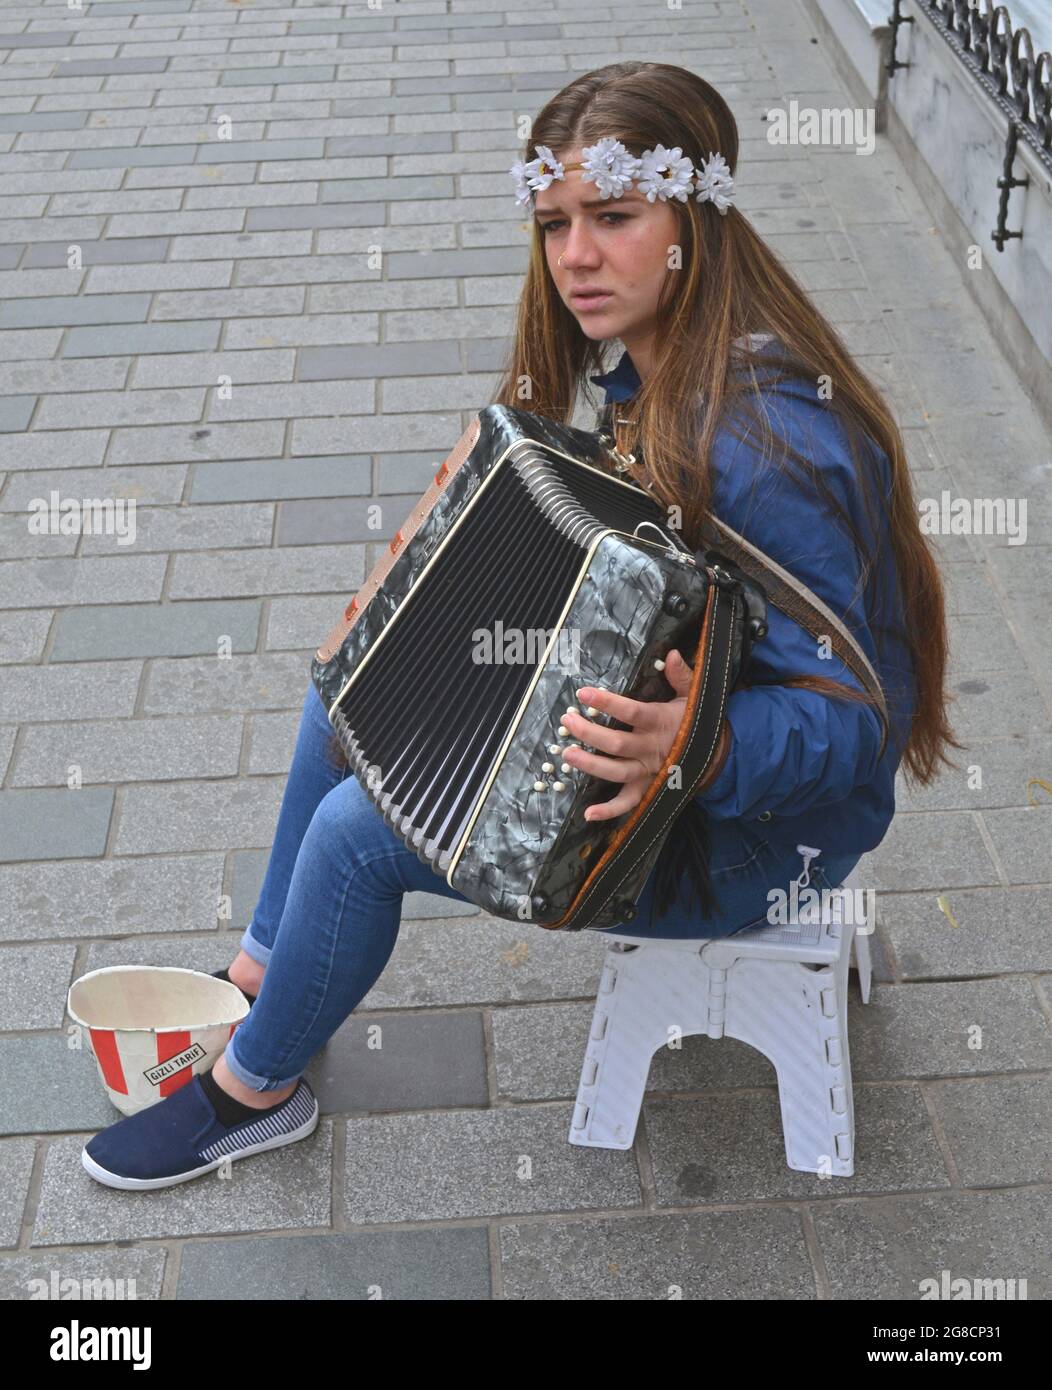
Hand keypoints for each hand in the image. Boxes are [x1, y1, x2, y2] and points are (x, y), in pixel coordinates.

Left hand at [560, 649, 693, 822]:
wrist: (715, 755)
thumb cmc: (694, 721)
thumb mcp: (692, 696)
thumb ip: (680, 676)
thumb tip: (672, 653)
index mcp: (659, 722)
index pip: (630, 712)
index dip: (606, 702)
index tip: (583, 692)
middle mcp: (650, 749)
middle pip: (616, 744)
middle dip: (588, 732)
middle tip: (567, 721)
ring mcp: (647, 772)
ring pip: (615, 771)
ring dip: (589, 765)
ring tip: (567, 754)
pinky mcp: (646, 790)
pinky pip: (627, 803)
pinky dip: (608, 811)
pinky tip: (587, 813)